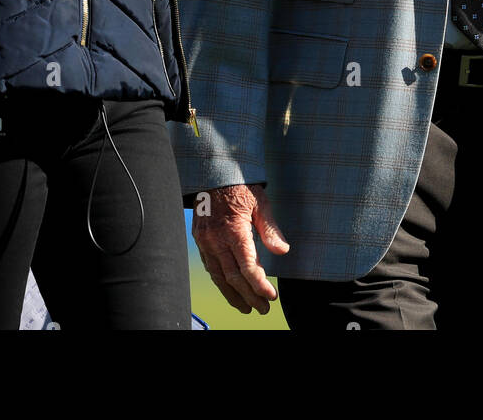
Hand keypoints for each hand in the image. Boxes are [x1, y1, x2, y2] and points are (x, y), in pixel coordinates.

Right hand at [191, 183, 289, 313]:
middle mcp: (216, 239)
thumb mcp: (260, 202)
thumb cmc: (240, 186)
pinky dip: (220, 281)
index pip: (247, 266)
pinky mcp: (200, 240)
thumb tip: (283, 251)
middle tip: (262, 308)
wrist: (213, 173)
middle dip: (249, 296)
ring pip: (218, 276)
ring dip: (233, 295)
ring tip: (246, 307)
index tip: (271, 296)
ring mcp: (205, 241)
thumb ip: (270, 229)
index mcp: (233, 230)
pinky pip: (210, 266)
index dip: (259, 285)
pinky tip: (230, 289)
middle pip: (233, 277)